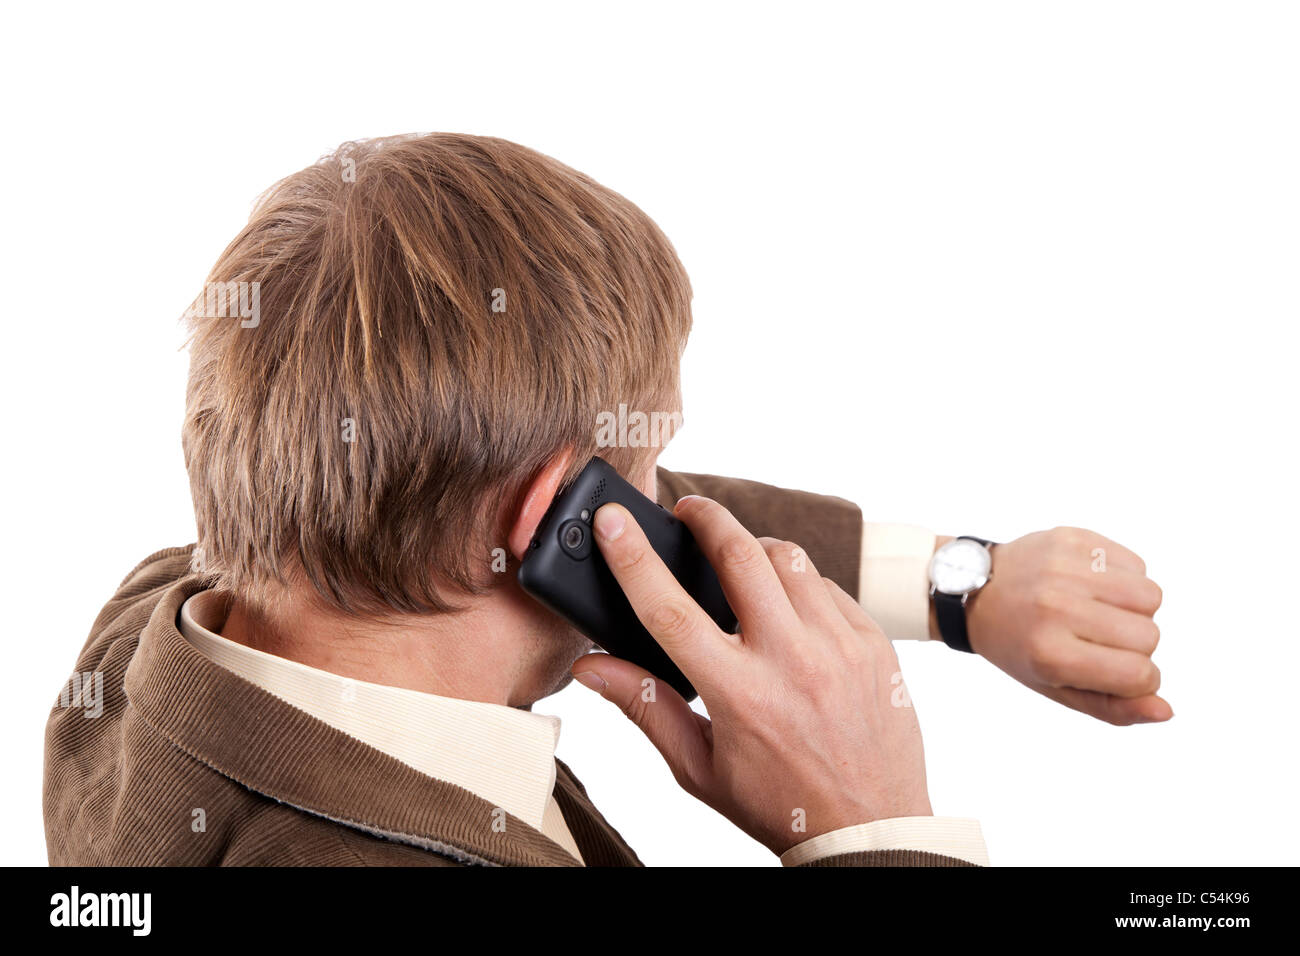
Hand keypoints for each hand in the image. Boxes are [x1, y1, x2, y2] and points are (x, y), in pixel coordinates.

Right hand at [571, 495, 930, 854]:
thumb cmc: (780, 805)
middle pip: (740, 555)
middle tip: (689, 509)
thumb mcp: (699, 767)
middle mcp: (792, 661)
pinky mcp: (874, 643)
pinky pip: (829, 586)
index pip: (670, 609)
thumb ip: (644, 707)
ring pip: (788, 559)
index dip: (633, 558)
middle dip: (706, 518)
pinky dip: (800, 584)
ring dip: (755, 548)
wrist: (870, 830)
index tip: (613, 521)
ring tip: (739, 560)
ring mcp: (839, 647)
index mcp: (739, 695)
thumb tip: (590, 667)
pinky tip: (787, 606)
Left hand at [960, 527, 1168, 724]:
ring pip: (1151, 597)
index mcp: (1050, 653)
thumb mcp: (1056, 688)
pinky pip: (1137, 564)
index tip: (1113, 671)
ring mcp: (1064, 568)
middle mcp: (1056, 607)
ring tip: (1098, 610)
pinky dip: (1126, 579)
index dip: (1138, 680)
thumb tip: (1166, 711)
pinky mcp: (1072, 538)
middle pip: (1150, 635)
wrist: (977, 591)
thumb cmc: (1020, 645)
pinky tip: (1093, 586)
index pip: (1139, 674)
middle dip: (1135, 645)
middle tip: (1095, 638)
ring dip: (1135, 610)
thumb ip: (1113, 708)